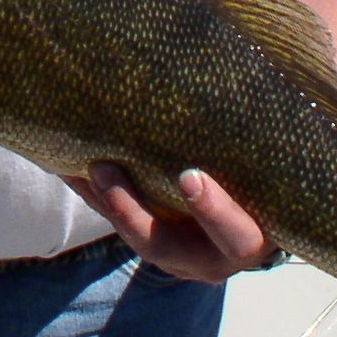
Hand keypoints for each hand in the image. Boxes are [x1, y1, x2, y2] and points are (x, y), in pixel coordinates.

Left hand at [67, 164, 273, 282]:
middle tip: (103, 168)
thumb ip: (251, 151)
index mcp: (250, 240)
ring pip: (131, 235)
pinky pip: (117, 220)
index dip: (212, 210)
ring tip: (75, 163)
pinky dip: (93, 193)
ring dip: (101, 198)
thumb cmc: (268, 186)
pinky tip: (67, 164)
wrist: (258, 221)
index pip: (234, 234)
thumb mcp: (268, 176)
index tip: (188, 176)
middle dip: (130, 210)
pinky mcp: (151, 243)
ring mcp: (177, 257)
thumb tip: (254, 78)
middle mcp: (211, 258)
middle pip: (165, 246)